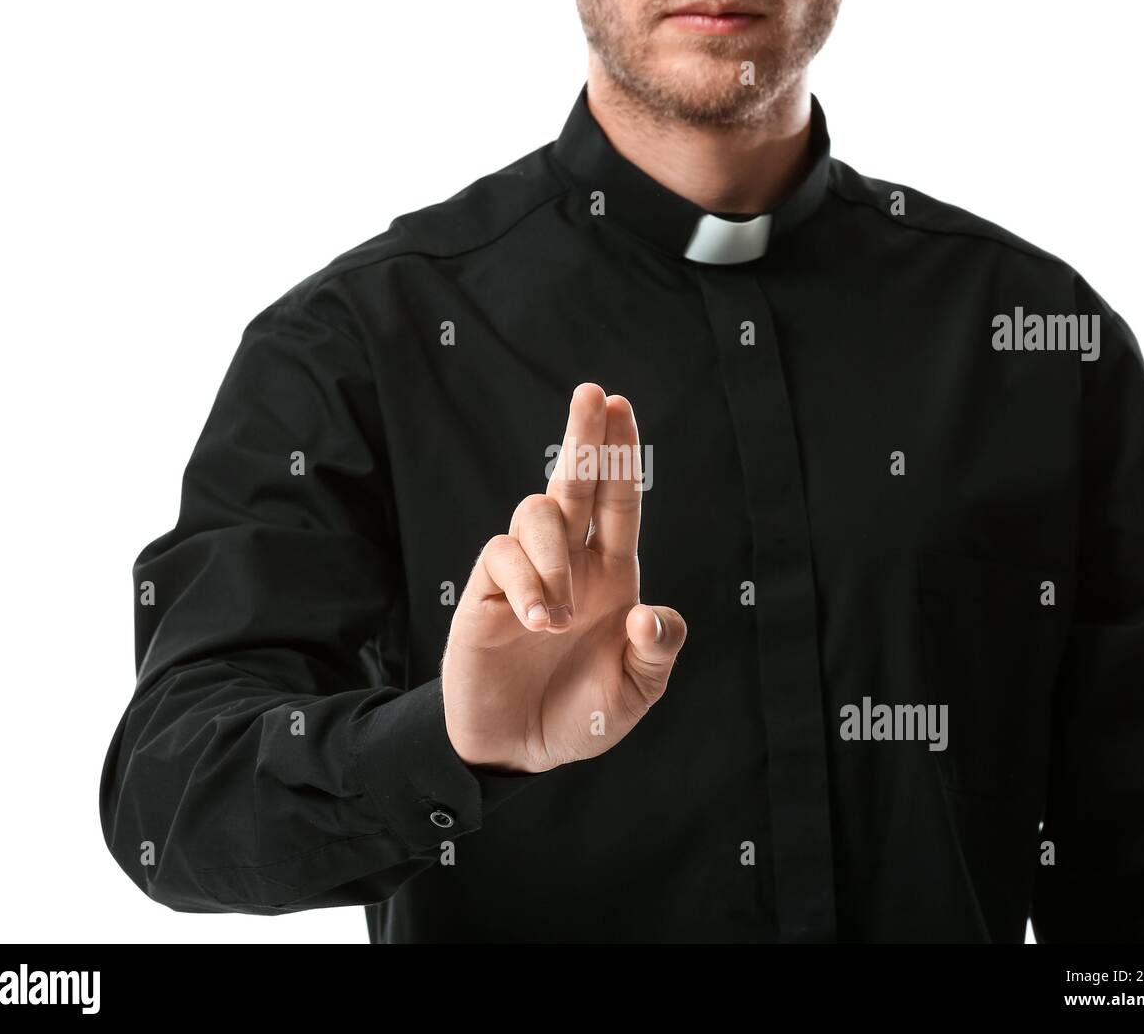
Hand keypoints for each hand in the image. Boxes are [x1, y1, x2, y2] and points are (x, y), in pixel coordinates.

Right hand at [441, 383, 686, 773]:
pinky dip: (525, 585)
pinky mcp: (487, 593)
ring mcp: (525, 573)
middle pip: (574, 481)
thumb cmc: (581, 714)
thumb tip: (650, 611)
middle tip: (592, 394)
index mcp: (612, 575)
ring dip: (553, 557)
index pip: (618, 501)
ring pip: (535, 514)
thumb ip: (656, 651)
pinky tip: (536, 623)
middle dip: (584, 436)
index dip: (620, 455)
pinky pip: (502, 557)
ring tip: (556, 622)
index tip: (619, 405)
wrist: (519, 750)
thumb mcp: (635, 692)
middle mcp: (569, 562)